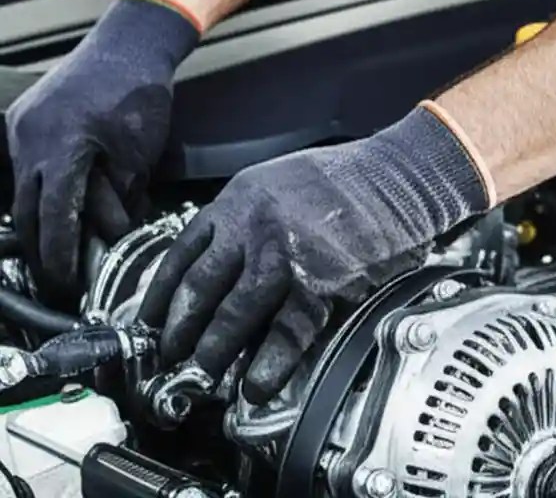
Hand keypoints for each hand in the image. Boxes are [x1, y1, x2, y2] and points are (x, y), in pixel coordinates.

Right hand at [5, 0, 198, 305]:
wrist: (126, 45)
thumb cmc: (139, 97)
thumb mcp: (139, 154)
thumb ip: (120, 197)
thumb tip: (113, 238)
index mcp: (60, 148)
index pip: (53, 218)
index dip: (58, 256)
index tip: (66, 285)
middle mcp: (29, 139)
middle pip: (26, 212)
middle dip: (40, 252)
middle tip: (57, 285)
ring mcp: (19, 129)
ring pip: (19, 192)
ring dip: (34, 225)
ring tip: (52, 259)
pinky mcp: (20, 122)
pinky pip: (19, 168)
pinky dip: (32, 195)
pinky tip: (43, 217)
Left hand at [134, 104, 490, 404]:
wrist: (399, 176)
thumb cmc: (347, 177)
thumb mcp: (279, 181)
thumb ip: (249, 216)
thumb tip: (226, 256)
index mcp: (238, 201)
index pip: (183, 254)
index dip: (161, 295)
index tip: (149, 322)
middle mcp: (252, 228)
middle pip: (201, 288)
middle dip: (180, 330)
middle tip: (169, 359)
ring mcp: (285, 256)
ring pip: (235, 313)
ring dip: (214, 351)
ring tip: (202, 377)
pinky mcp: (322, 282)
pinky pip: (287, 330)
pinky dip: (270, 362)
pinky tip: (257, 384)